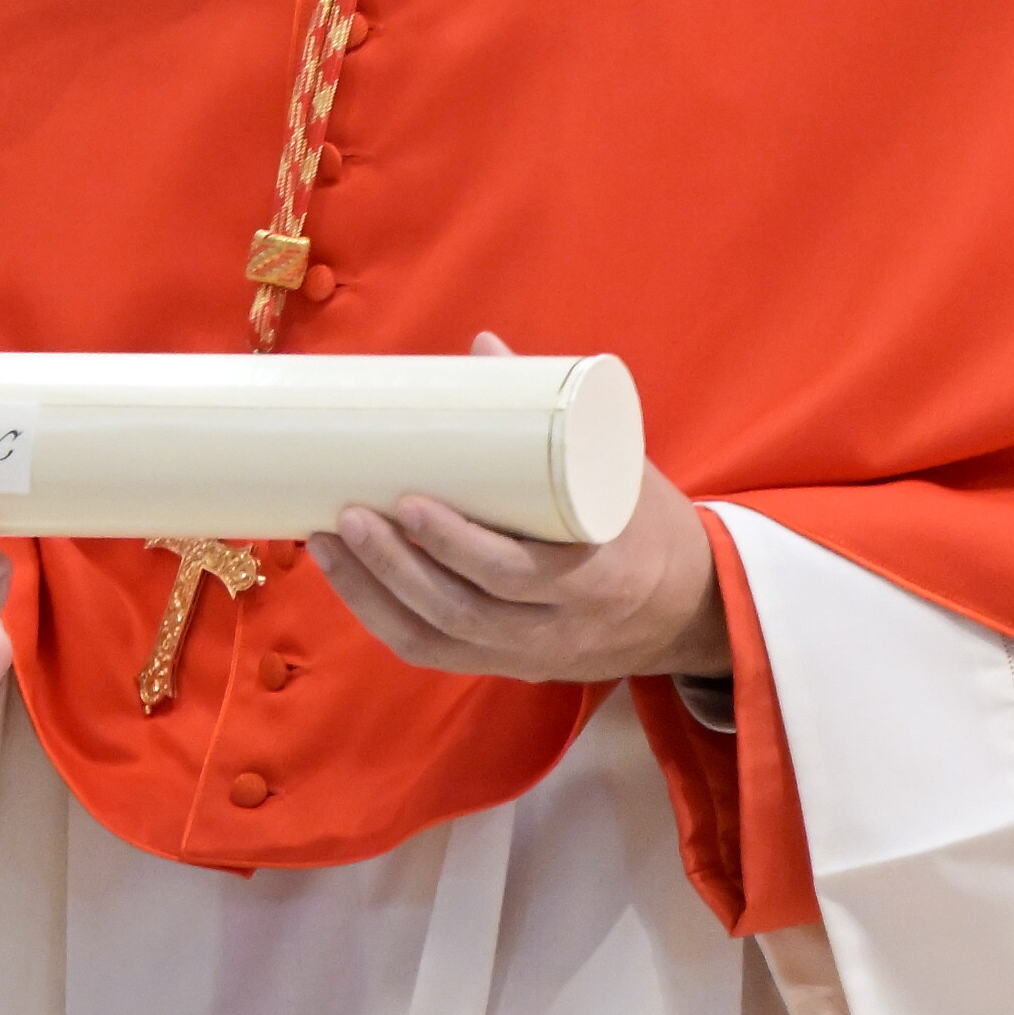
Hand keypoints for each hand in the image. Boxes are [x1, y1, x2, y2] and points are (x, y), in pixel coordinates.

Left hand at [307, 339, 725, 682]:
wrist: (687, 607)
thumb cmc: (642, 522)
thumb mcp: (617, 468)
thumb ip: (551, 415)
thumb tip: (482, 347)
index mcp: (598, 576)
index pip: (517, 575)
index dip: (456, 545)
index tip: (410, 499)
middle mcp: (559, 629)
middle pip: (461, 610)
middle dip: (393, 565)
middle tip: (348, 512)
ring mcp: (528, 656)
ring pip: (436, 638)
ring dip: (370, 592)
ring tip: (326, 540)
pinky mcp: (505, 666)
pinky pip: (433, 653)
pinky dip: (381, 617)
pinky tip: (346, 581)